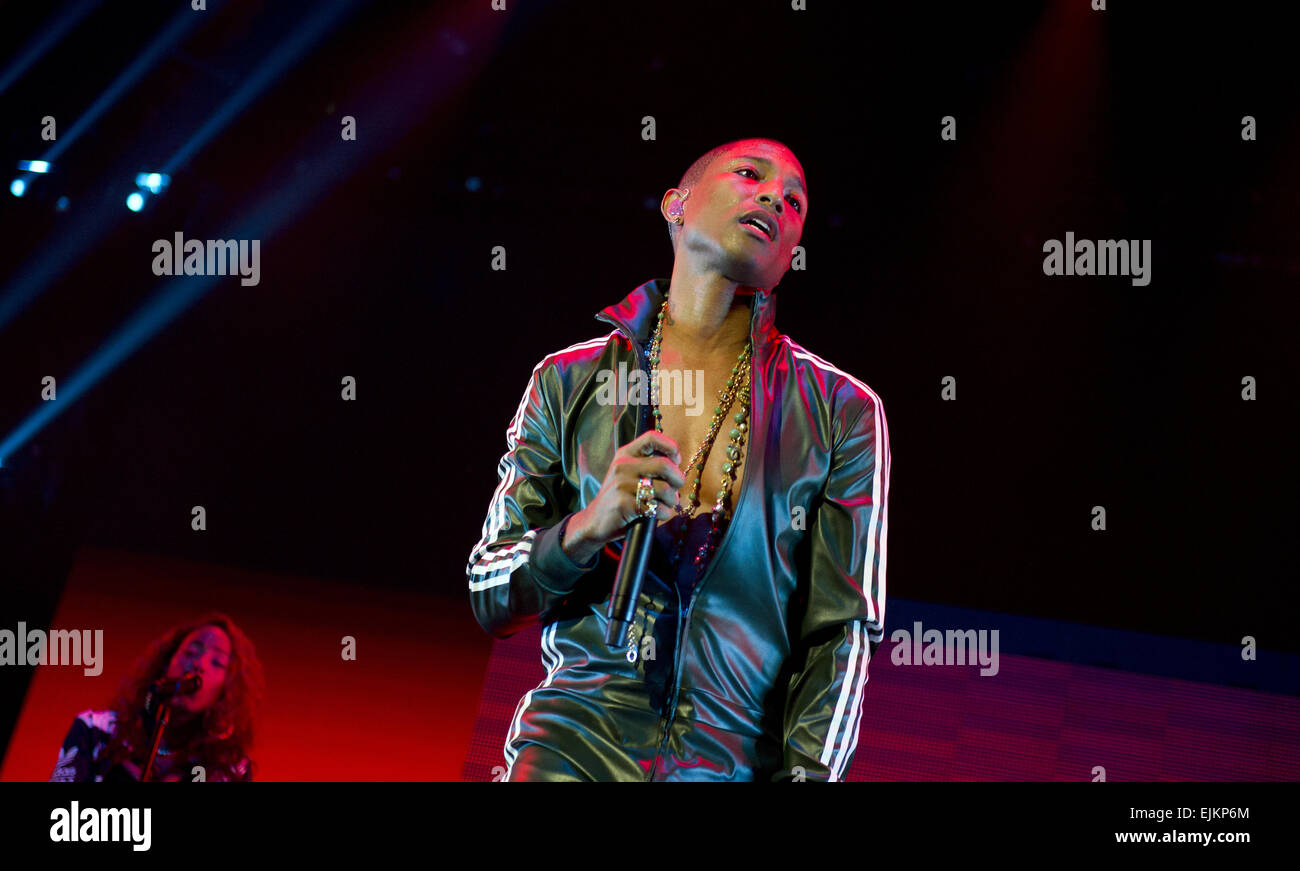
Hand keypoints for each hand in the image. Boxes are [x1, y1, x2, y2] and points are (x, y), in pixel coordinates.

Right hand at [562, 431, 684, 562]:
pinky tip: (659, 514)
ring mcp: (622, 484)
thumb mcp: (628, 473)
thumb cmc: (620, 497)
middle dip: (678, 479)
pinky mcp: (624, 504)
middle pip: (664, 465)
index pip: (652, 437)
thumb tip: (677, 463)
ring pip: (664, 488)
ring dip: (672, 500)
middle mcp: (623, 465)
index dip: (670, 446)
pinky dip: (664, 513)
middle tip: (676, 489)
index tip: (676, 460)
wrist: (595, 521)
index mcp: (626, 454)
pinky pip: (657, 507)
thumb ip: (648, 465)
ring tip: (667, 504)